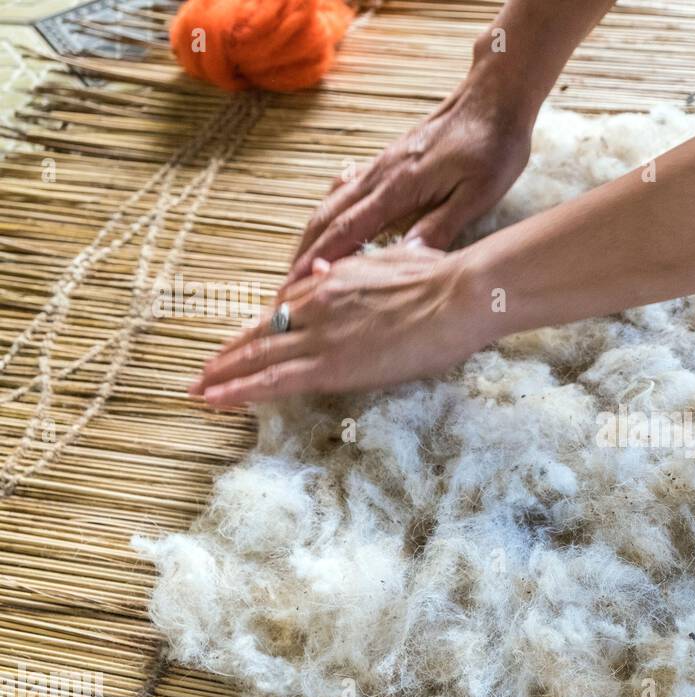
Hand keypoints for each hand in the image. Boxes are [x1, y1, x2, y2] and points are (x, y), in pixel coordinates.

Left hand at [192, 245, 492, 404]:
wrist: (457, 296)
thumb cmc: (440, 279)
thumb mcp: (388, 260)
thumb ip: (352, 269)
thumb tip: (320, 271)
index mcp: (332, 280)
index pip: (284, 308)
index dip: (259, 328)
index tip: (244, 343)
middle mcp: (316, 305)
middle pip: (261, 332)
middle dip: (229, 355)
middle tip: (202, 374)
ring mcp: (320, 334)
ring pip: (258, 356)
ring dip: (224, 376)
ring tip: (198, 391)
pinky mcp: (330, 365)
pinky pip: (274, 379)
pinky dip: (240, 390)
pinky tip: (217, 400)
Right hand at [283, 75, 532, 287]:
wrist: (492, 99)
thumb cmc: (491, 147)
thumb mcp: (476, 195)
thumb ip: (439, 227)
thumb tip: (403, 259)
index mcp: (398, 187)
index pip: (346, 230)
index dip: (318, 260)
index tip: (296, 285)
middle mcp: (379, 175)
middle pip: (326, 217)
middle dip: (303, 253)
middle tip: (287, 287)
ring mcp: (381, 165)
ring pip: (333, 202)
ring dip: (313, 235)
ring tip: (302, 265)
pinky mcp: (389, 160)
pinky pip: (348, 190)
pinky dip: (331, 213)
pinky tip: (329, 224)